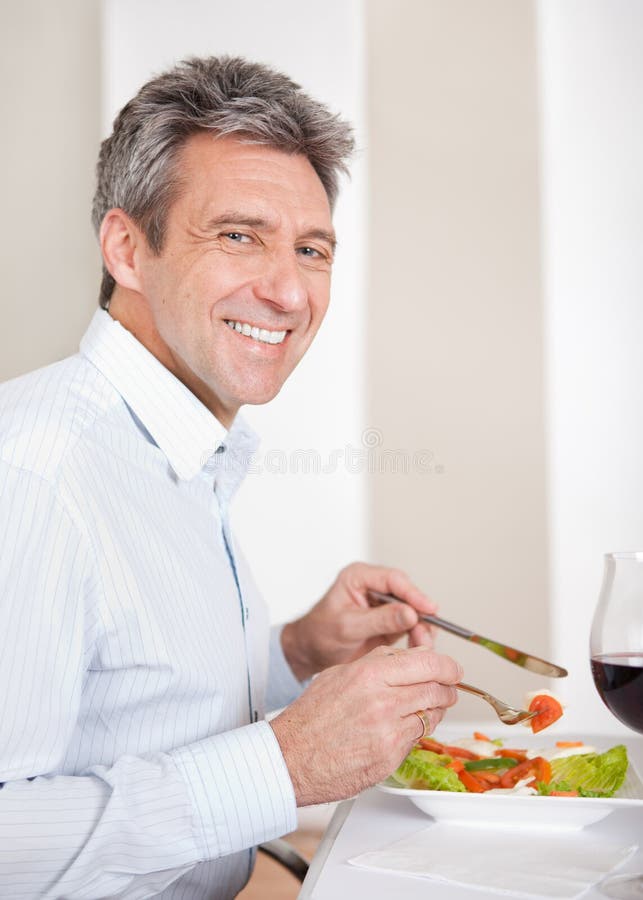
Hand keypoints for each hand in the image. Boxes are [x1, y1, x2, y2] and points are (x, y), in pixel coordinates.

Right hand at [270, 644, 462, 805]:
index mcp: (370, 674)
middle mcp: (383, 701)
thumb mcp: (341, 673)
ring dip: (435, 711)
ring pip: (432, 716)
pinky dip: (416, 732)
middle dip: (447, 689)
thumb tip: (414, 656)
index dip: (448, 666)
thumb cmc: (311, 716)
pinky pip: (417, 739)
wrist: (291, 757)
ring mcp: (389, 731)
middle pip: (437, 689)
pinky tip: (403, 728)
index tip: (453, 669)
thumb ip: (380, 662)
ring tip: (426, 708)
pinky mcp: (390, 757)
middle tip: (447, 689)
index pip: (428, 663)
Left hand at [281, 562, 437, 680]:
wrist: (311, 652)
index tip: (428, 608)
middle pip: (407, 594)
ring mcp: (383, 604)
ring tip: (423, 644)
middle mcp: (374, 587)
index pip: (392, 580)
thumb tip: (410, 614)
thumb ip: (379, 620)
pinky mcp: (390, 621)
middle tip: (427, 632)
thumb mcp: (348, 627)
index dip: (413, 593)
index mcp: (358, 577)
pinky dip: (418, 636)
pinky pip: (411, 625)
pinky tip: (419, 648)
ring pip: (413, 610)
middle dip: (420, 613)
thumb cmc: (319, 634)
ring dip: (422, 627)